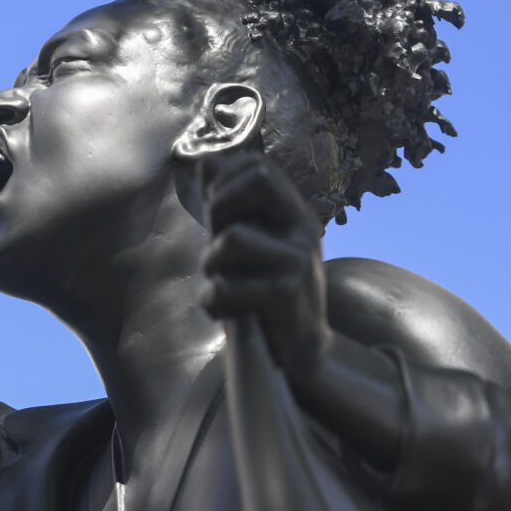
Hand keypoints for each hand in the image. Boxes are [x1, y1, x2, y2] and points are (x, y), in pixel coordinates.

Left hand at [199, 150, 331, 376]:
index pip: (257, 165)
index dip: (224, 181)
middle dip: (219, 207)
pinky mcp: (286, 293)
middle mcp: (303, 228)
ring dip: (209, 264)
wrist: (303, 351)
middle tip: (216, 243)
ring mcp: (298, 259)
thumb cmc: (267, 294)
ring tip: (217, 282)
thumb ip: (230, 207)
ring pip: (232, 237)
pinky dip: (211, 301)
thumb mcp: (251, 244)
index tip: (216, 213)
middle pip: (257, 178)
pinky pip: (227, 284)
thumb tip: (206, 160)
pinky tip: (221, 311)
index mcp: (294, 213)